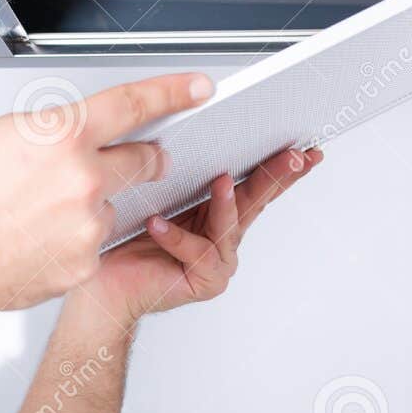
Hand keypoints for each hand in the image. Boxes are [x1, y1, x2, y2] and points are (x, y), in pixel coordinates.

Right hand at [0, 73, 214, 312]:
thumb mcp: (0, 137)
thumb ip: (51, 133)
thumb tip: (77, 136)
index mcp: (61, 136)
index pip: (134, 104)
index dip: (173, 93)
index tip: (198, 87)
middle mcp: (83, 178)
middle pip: (143, 160)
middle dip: (146, 158)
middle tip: (137, 160)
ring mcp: (87, 224)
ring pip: (112, 207)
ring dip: (89, 208)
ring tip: (37, 216)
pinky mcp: (85, 262)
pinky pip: (94, 245)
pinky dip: (73, 242)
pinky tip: (36, 241)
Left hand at [82, 146, 322, 325]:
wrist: (106, 285)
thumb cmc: (125, 239)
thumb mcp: (154, 194)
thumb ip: (177, 171)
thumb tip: (183, 126)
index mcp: (215, 210)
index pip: (253, 182)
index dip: (281, 165)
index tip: (305, 147)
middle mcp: (222, 233)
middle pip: (254, 200)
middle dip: (276, 176)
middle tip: (292, 157)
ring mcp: (217, 259)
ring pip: (228, 226)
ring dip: (225, 203)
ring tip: (220, 181)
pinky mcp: (205, 280)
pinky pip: (195, 253)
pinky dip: (176, 237)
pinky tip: (158, 225)